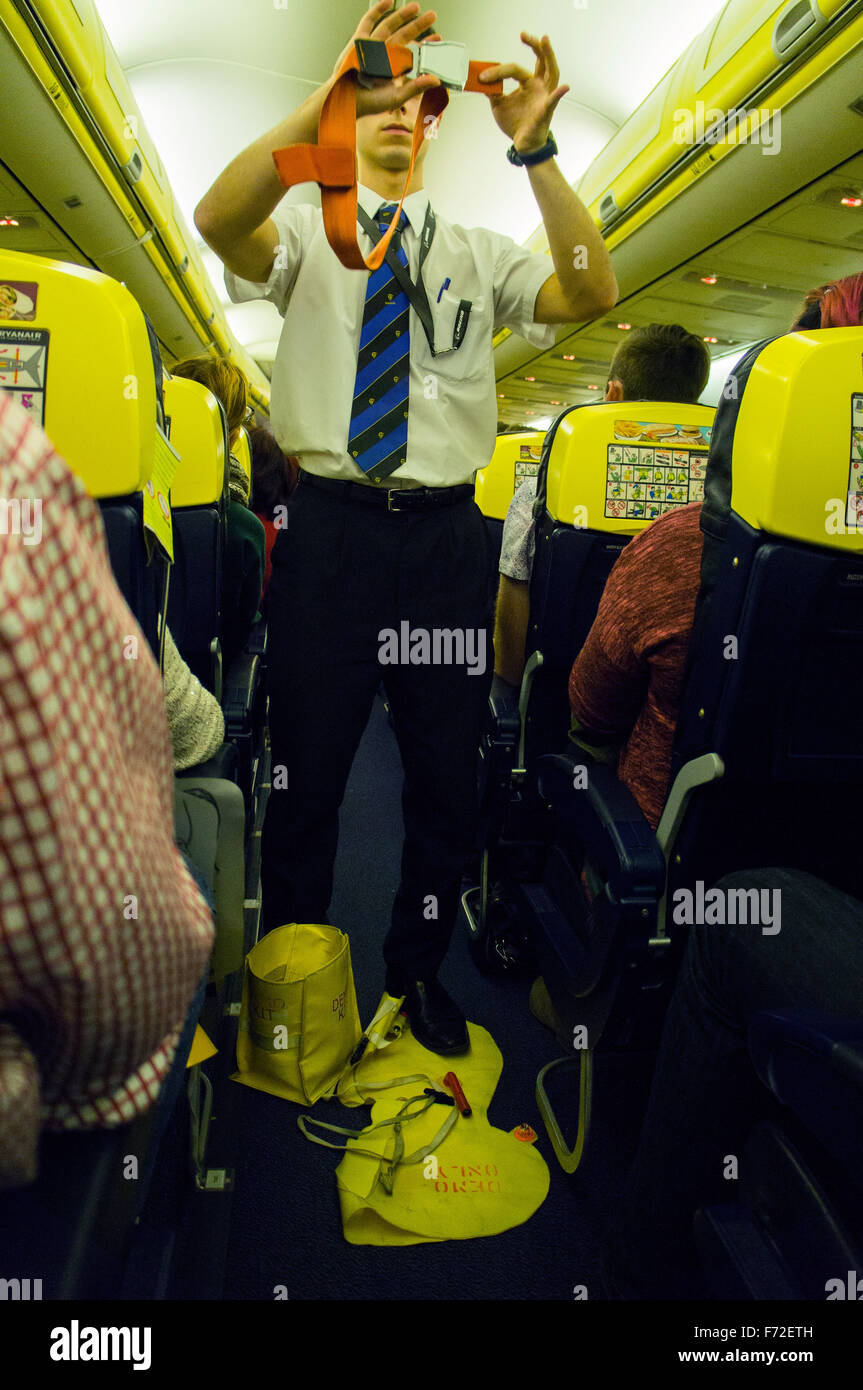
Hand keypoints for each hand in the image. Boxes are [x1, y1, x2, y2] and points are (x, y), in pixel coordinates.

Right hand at [331, 1, 441, 117]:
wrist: (346, 100)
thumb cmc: (368, 103)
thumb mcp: (396, 96)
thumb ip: (416, 87)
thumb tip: (436, 80)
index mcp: (393, 68)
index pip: (412, 53)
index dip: (425, 45)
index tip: (437, 39)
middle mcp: (384, 55)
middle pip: (404, 36)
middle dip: (418, 25)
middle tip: (432, 15)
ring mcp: (372, 46)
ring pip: (390, 25)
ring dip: (402, 16)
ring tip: (416, 7)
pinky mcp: (359, 40)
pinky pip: (369, 21)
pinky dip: (378, 10)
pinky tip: (389, 1)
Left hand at [478, 34, 569, 153]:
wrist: (523, 145)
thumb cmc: (515, 123)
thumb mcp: (498, 105)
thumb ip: (492, 91)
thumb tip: (481, 79)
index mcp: (528, 83)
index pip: (514, 69)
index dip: (498, 71)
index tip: (483, 76)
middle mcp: (539, 86)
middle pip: (541, 61)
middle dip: (534, 45)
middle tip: (524, 34)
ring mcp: (544, 97)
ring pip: (552, 72)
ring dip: (549, 56)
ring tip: (544, 41)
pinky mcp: (545, 112)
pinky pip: (553, 102)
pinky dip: (558, 95)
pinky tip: (564, 88)